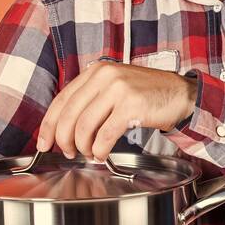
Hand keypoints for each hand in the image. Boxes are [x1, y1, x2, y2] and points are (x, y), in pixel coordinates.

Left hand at [35, 62, 196, 160]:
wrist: (181, 94)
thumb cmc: (147, 95)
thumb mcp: (115, 87)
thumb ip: (91, 100)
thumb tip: (65, 128)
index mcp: (96, 71)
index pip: (62, 99)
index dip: (48, 125)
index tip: (44, 142)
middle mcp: (105, 76)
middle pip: (69, 114)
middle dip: (63, 139)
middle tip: (67, 152)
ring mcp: (119, 89)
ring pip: (84, 126)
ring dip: (83, 147)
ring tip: (89, 153)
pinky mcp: (132, 106)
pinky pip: (105, 135)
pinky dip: (99, 149)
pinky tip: (102, 154)